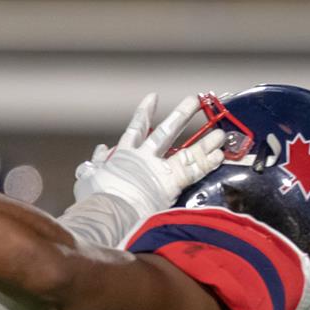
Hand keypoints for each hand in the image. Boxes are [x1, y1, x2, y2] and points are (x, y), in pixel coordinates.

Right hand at [72, 93, 225, 213]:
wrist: (108, 212)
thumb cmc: (95, 198)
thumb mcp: (88, 177)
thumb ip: (95, 163)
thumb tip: (100, 149)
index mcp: (123, 155)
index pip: (135, 129)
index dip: (144, 112)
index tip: (153, 97)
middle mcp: (144, 158)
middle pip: (165, 132)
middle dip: (180, 115)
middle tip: (193, 100)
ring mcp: (160, 170)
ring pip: (186, 151)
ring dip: (204, 141)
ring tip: (220, 133)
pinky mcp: (172, 184)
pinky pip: (194, 172)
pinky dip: (207, 163)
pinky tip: (220, 154)